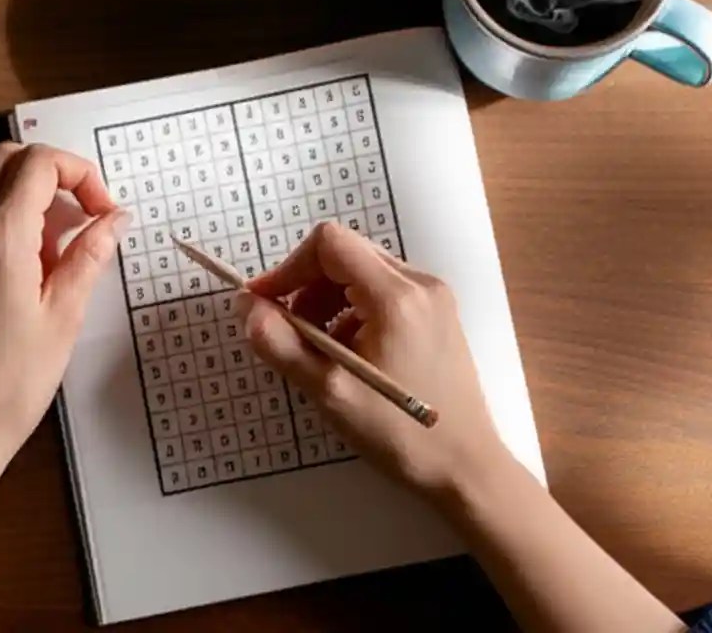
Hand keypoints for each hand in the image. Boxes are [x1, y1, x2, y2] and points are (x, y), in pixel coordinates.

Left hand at [0, 142, 129, 461]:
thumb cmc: (10, 384)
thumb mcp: (64, 317)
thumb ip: (89, 256)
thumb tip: (114, 219)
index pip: (38, 164)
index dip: (80, 174)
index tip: (103, 211)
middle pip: (6, 159)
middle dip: (53, 174)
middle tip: (85, 216)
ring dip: (29, 198)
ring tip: (58, 253)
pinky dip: (5, 221)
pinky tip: (29, 268)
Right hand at [243, 222, 507, 496]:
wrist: (465, 468)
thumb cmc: (402, 435)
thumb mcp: (331, 391)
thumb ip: (282, 344)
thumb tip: (245, 306)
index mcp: (398, 296)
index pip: (330, 244)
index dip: (287, 268)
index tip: (263, 303)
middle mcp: (421, 284)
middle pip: (346, 254)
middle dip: (306, 286)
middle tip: (287, 331)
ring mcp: (433, 299)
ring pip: (362, 273)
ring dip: (327, 301)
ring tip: (317, 349)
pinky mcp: (437, 316)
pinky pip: (382, 294)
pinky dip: (352, 313)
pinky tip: (347, 355)